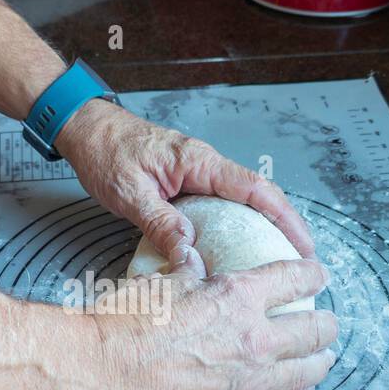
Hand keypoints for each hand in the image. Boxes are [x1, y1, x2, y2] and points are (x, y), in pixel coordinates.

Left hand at [55, 100, 315, 273]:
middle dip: (283, 226)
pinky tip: (233, 248)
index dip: (284, 217)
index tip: (303, 244)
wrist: (85, 128)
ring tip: (274, 261)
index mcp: (198, 162)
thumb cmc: (104, 151)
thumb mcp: (130, 193)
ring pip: (241, 200)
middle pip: (258, 195)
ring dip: (261, 226)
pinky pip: (220, 202)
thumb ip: (161, 224)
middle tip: (298, 261)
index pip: (255, 189)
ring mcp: (197, 172)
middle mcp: (204, 164)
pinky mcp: (185, 180)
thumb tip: (189, 256)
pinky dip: (234, 223)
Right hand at [64, 259, 336, 389]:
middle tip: (328, 322)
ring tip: (322, 359)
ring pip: (307, 374)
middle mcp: (254, 342)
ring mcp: (247, 387)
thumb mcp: (159, 282)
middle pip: (315, 331)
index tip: (317, 275)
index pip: (295, 280)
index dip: (312, 275)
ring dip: (319, 363)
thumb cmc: (121, 327)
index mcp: (237, 298)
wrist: (96, 378)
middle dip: (327, 324)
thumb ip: (189, 273)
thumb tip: (196, 262)